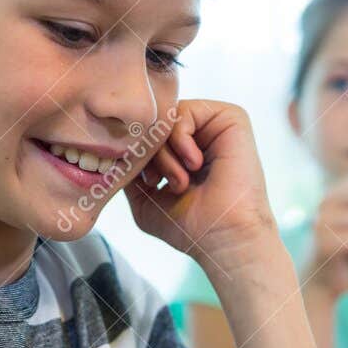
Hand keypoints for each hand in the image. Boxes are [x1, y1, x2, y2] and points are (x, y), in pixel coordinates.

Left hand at [125, 99, 276, 273]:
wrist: (224, 237)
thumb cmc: (191, 227)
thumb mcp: (145, 200)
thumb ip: (131, 173)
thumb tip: (116, 148)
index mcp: (187, 152)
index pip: (149, 133)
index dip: (138, 153)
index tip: (149, 183)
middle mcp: (203, 136)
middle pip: (156, 123)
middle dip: (149, 153)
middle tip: (159, 182)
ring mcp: (216, 126)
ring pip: (167, 117)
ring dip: (164, 151)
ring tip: (180, 181)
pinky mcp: (231, 118)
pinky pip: (185, 111)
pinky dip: (179, 138)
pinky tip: (194, 164)